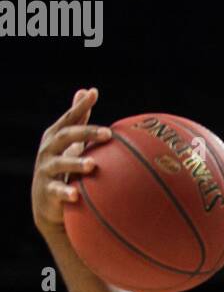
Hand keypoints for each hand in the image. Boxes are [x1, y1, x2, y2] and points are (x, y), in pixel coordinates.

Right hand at [32, 87, 112, 238]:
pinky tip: (76, 195)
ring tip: (93, 165)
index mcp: (56, 137)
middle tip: (109, 134)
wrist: (47, 201)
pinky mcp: (47, 191)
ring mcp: (47, 169)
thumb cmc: (63, 166)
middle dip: (86, 133)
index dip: (80, 106)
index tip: (93, 93)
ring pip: (61, 163)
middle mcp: (49, 150)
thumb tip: (87, 90)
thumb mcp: (69, 142)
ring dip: (76, 163)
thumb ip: (78, 119)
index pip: (69, 118)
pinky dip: (66, 193)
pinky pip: (57, 191)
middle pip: (66, 136)